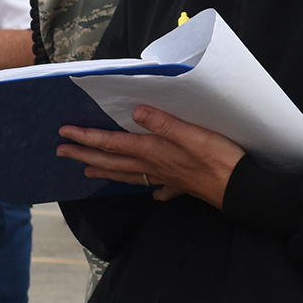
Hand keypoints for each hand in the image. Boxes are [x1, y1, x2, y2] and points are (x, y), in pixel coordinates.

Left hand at [56, 106, 245, 209]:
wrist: (242, 188)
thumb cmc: (218, 159)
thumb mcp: (191, 134)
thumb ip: (162, 123)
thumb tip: (135, 112)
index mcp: (152, 151)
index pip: (110, 143)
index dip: (86, 138)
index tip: (64, 134)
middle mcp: (154, 166)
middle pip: (111, 161)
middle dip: (84, 156)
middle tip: (61, 153)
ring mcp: (166, 178)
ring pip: (128, 174)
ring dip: (105, 171)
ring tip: (88, 172)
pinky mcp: (182, 185)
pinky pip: (158, 187)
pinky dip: (149, 187)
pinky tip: (151, 191)